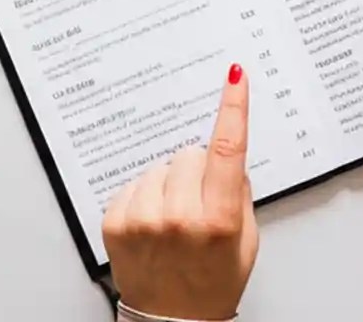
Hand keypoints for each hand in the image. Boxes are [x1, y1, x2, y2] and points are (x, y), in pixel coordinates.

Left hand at [102, 64, 257, 320]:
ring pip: (160, 167)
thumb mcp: (246, 242)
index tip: (235, 78)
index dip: (233, 108)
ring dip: (168, 184)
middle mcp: (179, 217)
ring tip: (172, 220)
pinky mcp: (116, 222)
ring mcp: (143, 219)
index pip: (227, 151)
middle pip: (189, 154)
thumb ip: (239, 193)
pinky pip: (134, 183)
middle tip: (199, 205)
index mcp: (219, 221)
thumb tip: (228, 153)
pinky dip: (144, 197)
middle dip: (197, 172)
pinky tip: (151, 225)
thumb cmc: (212, 284)